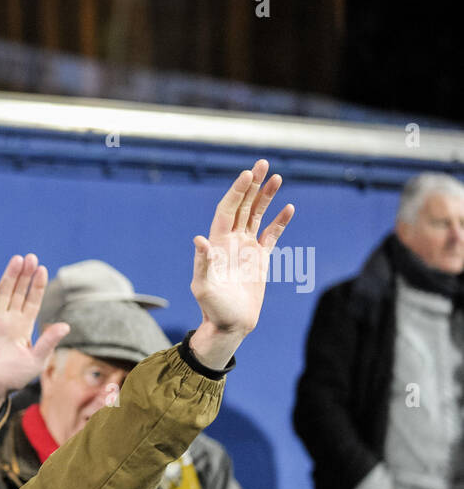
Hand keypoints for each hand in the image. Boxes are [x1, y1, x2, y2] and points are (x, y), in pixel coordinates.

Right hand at [0, 254, 71, 422]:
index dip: (37, 286)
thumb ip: (48, 342)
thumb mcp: (36, 360)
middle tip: (31, 257)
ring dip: (9, 276)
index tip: (42, 270)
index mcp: (24, 328)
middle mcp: (9, 321)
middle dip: (25, 276)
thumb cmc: (13, 378)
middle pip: (18, 292)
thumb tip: (65, 326)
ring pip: (2, 293)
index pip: (32, 301)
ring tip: (17, 260)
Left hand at [188, 160, 294, 368]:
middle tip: (263, 163)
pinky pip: (271, 235)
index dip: (236, 192)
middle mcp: (231, 242)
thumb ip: (202, 263)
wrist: (229, 325)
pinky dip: (279, 222)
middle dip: (252, 185)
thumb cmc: (213, 308)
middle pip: (242, 206)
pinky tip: (288, 207)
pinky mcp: (260, 259)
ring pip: (257, 215)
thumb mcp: (203, 287)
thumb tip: (199, 239)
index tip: (247, 175)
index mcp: (217, 244)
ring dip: (266, 197)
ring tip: (277, 177)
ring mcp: (246, 249)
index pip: (227, 210)